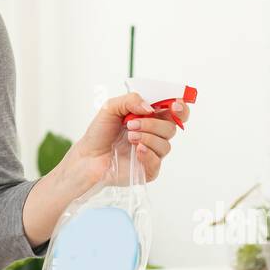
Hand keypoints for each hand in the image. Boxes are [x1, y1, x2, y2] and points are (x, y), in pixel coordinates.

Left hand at [62, 91, 189, 190]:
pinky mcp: (148, 169)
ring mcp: (153, 152)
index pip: (174, 112)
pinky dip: (147, 154)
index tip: (175, 105)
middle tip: (132, 124)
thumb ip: (130, 100)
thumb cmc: (100, 132)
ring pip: (165, 144)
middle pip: (172, 127)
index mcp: (150, 118)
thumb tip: (150, 108)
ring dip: (147, 138)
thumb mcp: (110, 107)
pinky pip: (157, 161)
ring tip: (129, 137)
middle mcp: (154, 135)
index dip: (180, 108)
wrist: (89, 156)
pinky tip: (136, 150)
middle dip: (153, 124)